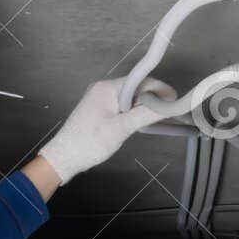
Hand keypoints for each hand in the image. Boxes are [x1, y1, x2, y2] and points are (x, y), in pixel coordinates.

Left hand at [38, 77, 176, 182]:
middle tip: (168, 112)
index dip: (159, 90)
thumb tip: (167, 105)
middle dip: (152, 98)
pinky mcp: (98, 110)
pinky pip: (120, 106)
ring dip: (142, 107)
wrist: (63, 157)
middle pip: (135, 88)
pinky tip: (138, 123)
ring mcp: (99, 99)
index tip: (175, 100)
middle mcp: (102, 88)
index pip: (140, 81)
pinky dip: (131, 112)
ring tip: (155, 120)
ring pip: (128, 98)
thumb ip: (145, 115)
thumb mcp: (121, 129)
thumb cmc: (89, 143)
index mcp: (107, 88)